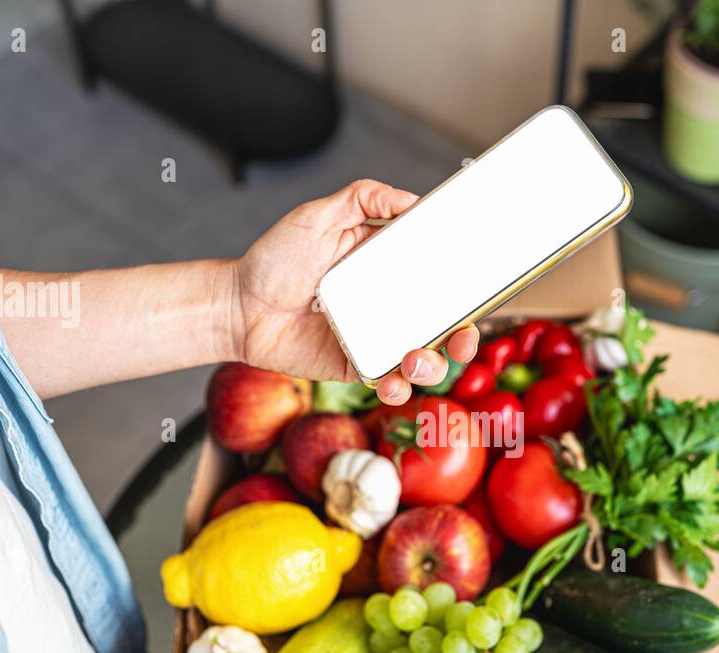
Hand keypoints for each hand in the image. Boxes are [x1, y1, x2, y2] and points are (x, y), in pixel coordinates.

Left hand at [232, 179, 478, 404]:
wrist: (237, 306)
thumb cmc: (275, 258)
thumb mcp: (319, 216)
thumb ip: (365, 198)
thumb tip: (415, 201)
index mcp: (389, 268)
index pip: (440, 278)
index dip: (466, 287)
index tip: (482, 289)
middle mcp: (388, 305)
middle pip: (443, 326)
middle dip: (463, 337)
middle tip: (463, 338)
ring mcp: (374, 339)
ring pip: (423, 360)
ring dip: (433, 366)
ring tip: (416, 360)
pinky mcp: (356, 367)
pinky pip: (388, 382)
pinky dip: (398, 388)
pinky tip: (392, 382)